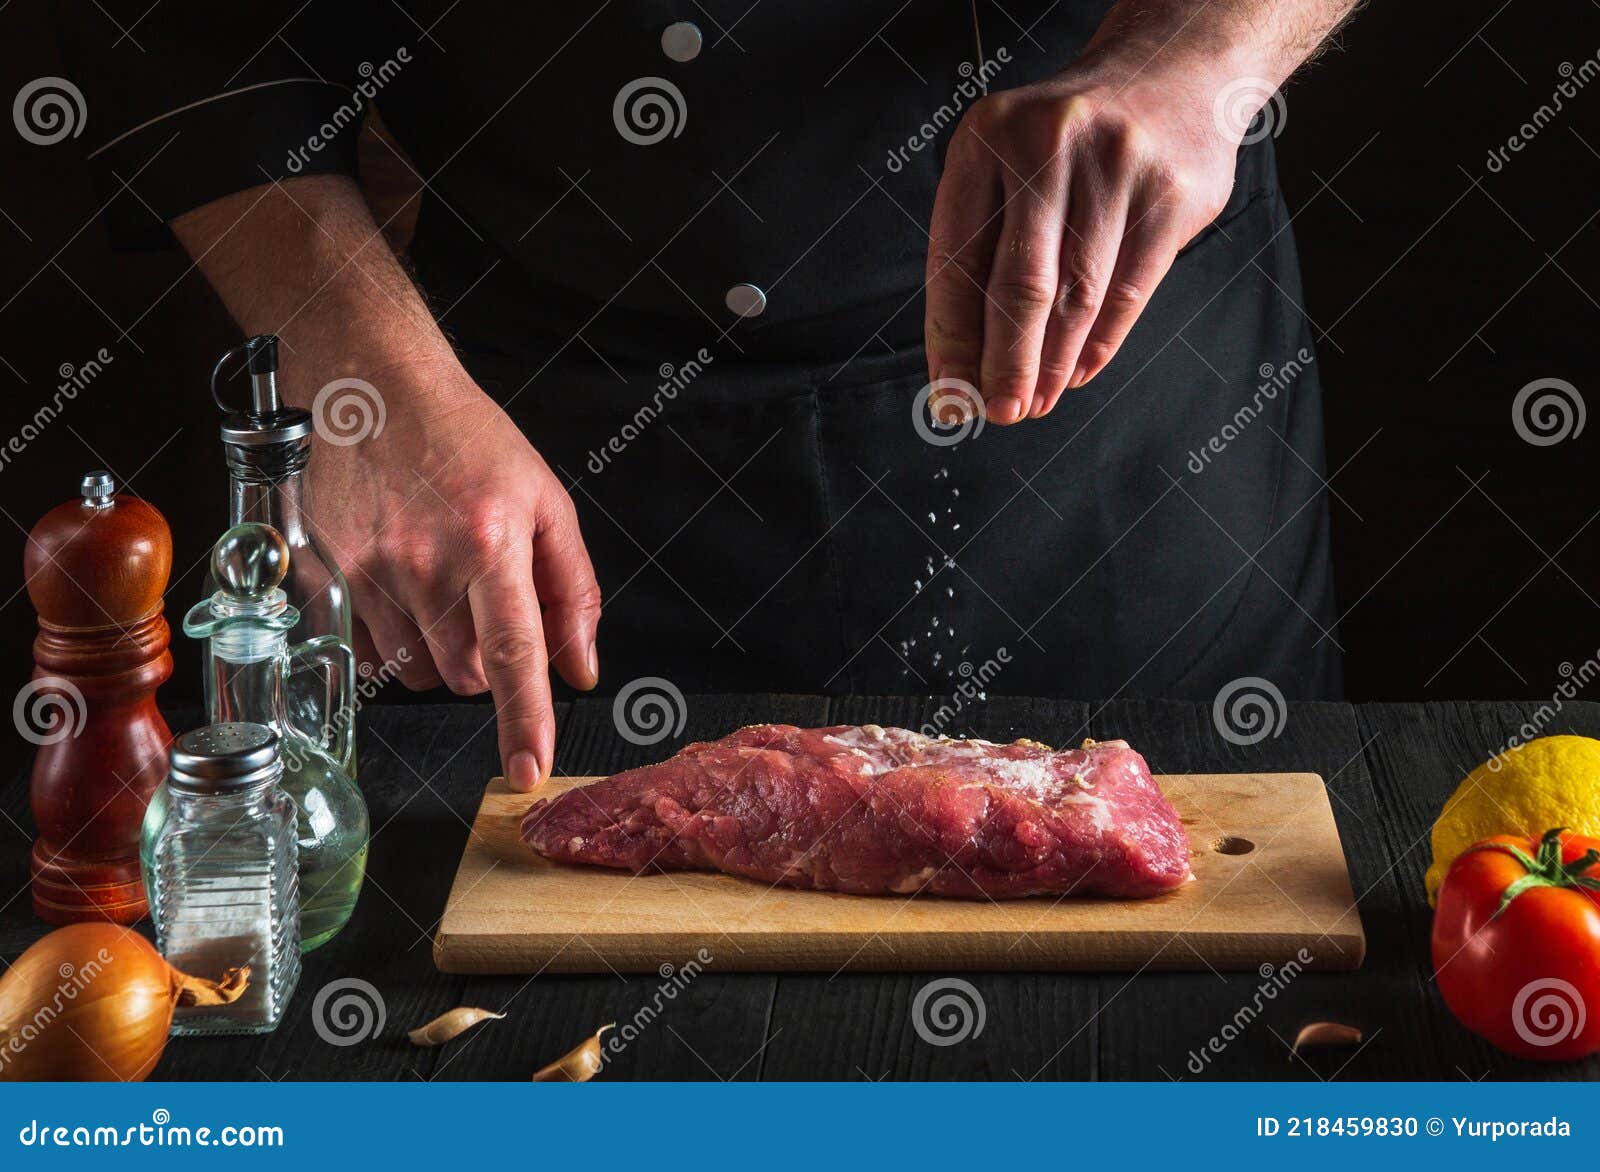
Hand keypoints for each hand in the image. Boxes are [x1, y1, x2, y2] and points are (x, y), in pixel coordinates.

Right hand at [305, 362, 600, 790]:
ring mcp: (367, 572)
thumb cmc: (467, 440)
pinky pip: (369, 653)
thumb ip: (572, 590)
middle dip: (488, 660)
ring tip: (439, 581)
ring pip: (418, 670)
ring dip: (440, 650)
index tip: (528, 771)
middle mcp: (424, 563)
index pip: (514, 651)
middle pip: (467, 674)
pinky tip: (399, 585)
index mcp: (490, 542)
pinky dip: (393, 639)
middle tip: (484, 600)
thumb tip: (579, 668)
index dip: (524, 720)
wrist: (372, 387)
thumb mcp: (545, 500)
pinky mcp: (323, 576)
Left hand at [925, 54, 1240, 422]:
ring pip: (1078, 295)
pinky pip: (1129, 290)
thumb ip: (980, 248)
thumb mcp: (1005, 164)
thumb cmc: (1066, 142)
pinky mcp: (1171, 194)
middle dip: (1006, 362)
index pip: (957, 258)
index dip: (952, 336)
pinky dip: (1099, 343)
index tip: (949, 391)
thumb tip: (961, 363)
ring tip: (1035, 401)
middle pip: (1021, 284)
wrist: (1172, 72)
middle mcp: (1048, 145)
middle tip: (998, 413)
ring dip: (1053, 363)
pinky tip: (1079, 372)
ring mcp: (1117, 166)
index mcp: (986, 138)